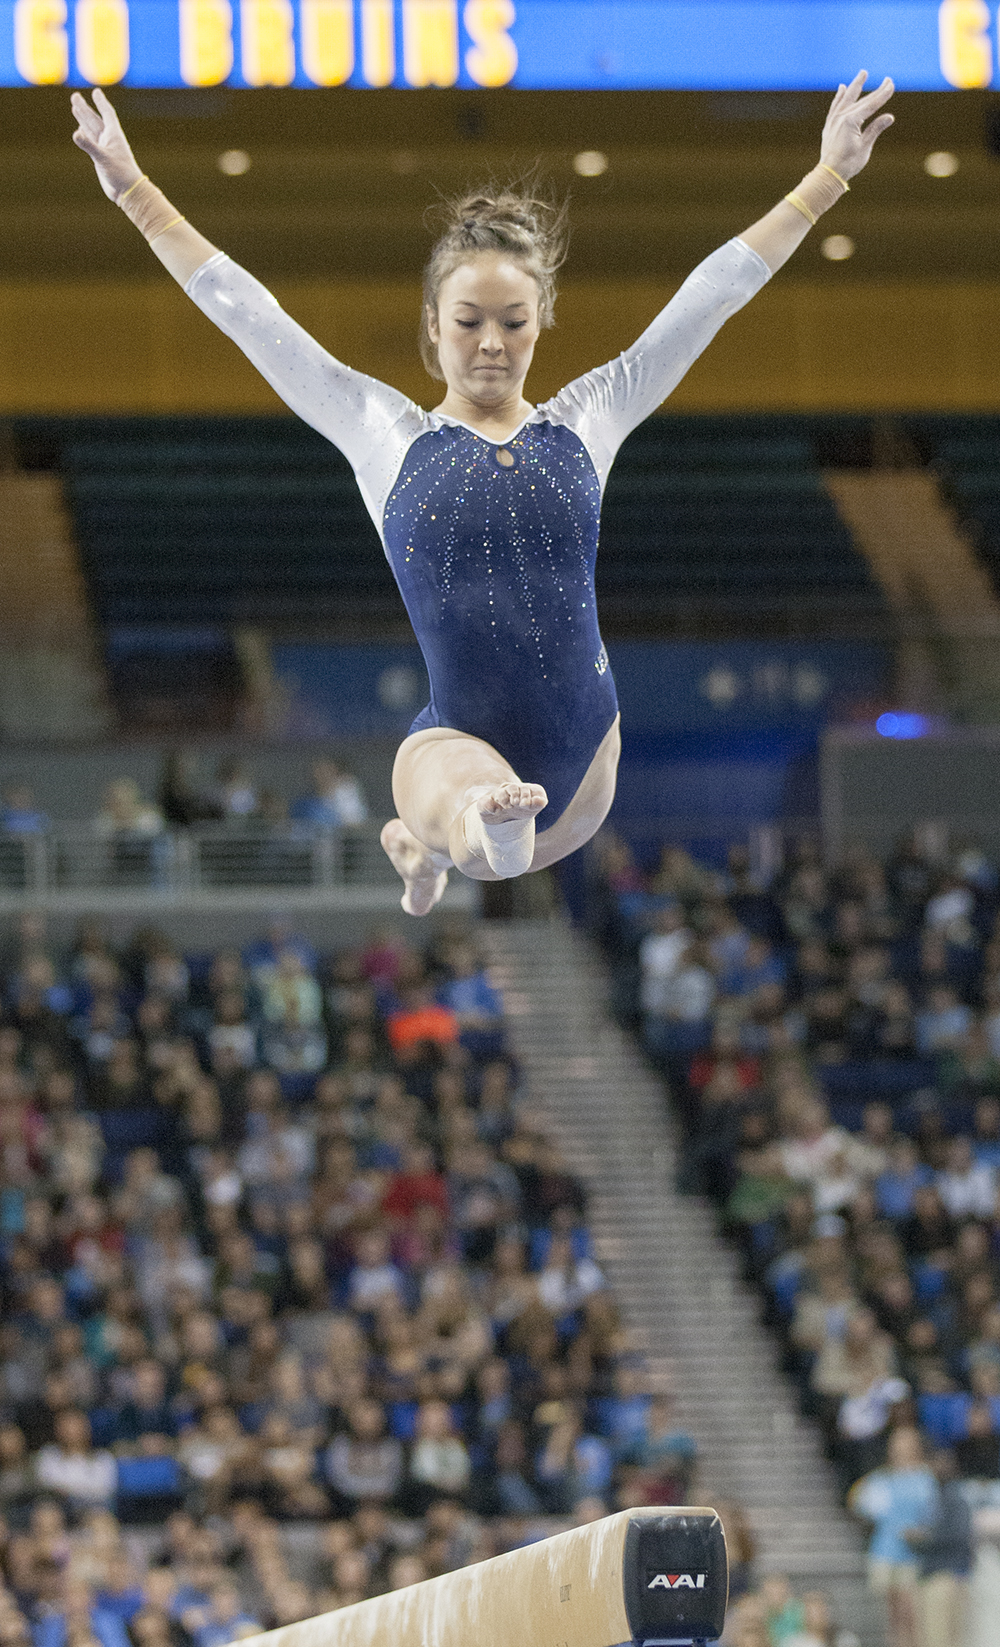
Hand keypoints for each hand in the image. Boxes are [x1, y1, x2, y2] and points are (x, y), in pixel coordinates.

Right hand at [70, 87, 142, 201]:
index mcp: (114, 135)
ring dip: (83, 118)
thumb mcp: (103, 159)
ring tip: (75, 106)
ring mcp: (104, 148)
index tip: (96, 91)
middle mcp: (109, 139)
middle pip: (95, 119)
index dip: (101, 102)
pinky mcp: (100, 158)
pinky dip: (85, 134)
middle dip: (85, 108)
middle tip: (75, 96)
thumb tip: (75, 134)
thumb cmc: (120, 174)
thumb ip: (89, 145)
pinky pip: (91, 141)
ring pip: (91, 129)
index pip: (107, 114)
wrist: (127, 191)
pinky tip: (80, 129)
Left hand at [820, 70, 894, 181]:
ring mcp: (834, 120)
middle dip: (876, 90)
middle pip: (862, 100)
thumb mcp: (865, 147)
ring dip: (855, 85)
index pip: (871, 104)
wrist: (829, 174)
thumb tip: (889, 117)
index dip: (883, 94)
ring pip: (846, 98)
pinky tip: (842, 88)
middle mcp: (841, 117)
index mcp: (851, 121)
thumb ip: (875, 129)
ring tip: (863, 73)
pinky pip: (835, 106)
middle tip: (887, 80)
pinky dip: (839, 97)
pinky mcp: (829, 125)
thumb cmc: (848, 163)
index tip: (891, 84)